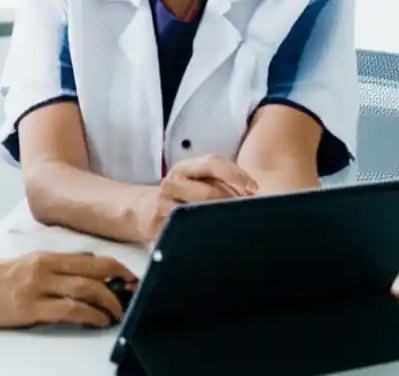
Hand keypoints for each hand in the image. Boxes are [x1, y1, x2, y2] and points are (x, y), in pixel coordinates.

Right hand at [0, 252, 138, 328]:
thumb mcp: (21, 267)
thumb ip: (49, 270)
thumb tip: (81, 275)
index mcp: (43, 256)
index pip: (90, 258)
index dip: (116, 269)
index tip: (130, 279)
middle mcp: (43, 267)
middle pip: (95, 271)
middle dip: (120, 285)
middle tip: (132, 296)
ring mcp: (35, 287)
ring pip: (86, 290)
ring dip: (109, 304)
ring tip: (117, 314)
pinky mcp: (27, 308)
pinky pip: (69, 310)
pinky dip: (89, 316)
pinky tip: (97, 322)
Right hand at [135, 154, 257, 242]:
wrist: (144, 210)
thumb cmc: (182, 196)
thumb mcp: (197, 182)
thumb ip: (222, 183)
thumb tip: (255, 196)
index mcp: (186, 167)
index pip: (213, 162)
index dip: (236, 174)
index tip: (255, 189)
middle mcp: (173, 180)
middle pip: (209, 191)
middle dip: (232, 204)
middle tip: (249, 215)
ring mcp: (163, 201)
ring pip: (198, 210)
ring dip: (218, 219)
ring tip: (231, 226)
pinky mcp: (158, 222)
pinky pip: (184, 227)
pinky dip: (201, 232)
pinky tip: (211, 236)